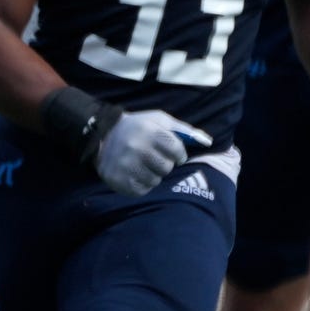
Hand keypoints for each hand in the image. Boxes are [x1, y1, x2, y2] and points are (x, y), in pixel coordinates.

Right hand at [94, 110, 210, 195]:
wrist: (102, 135)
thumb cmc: (138, 127)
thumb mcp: (160, 120)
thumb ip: (184, 130)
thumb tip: (207, 141)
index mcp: (149, 131)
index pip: (177, 150)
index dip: (178, 154)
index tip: (171, 153)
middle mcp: (136, 147)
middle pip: (166, 167)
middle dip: (164, 164)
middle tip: (153, 158)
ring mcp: (125, 165)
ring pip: (155, 180)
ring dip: (152, 175)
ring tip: (142, 165)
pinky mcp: (117, 180)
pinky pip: (141, 190)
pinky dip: (141, 184)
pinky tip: (134, 174)